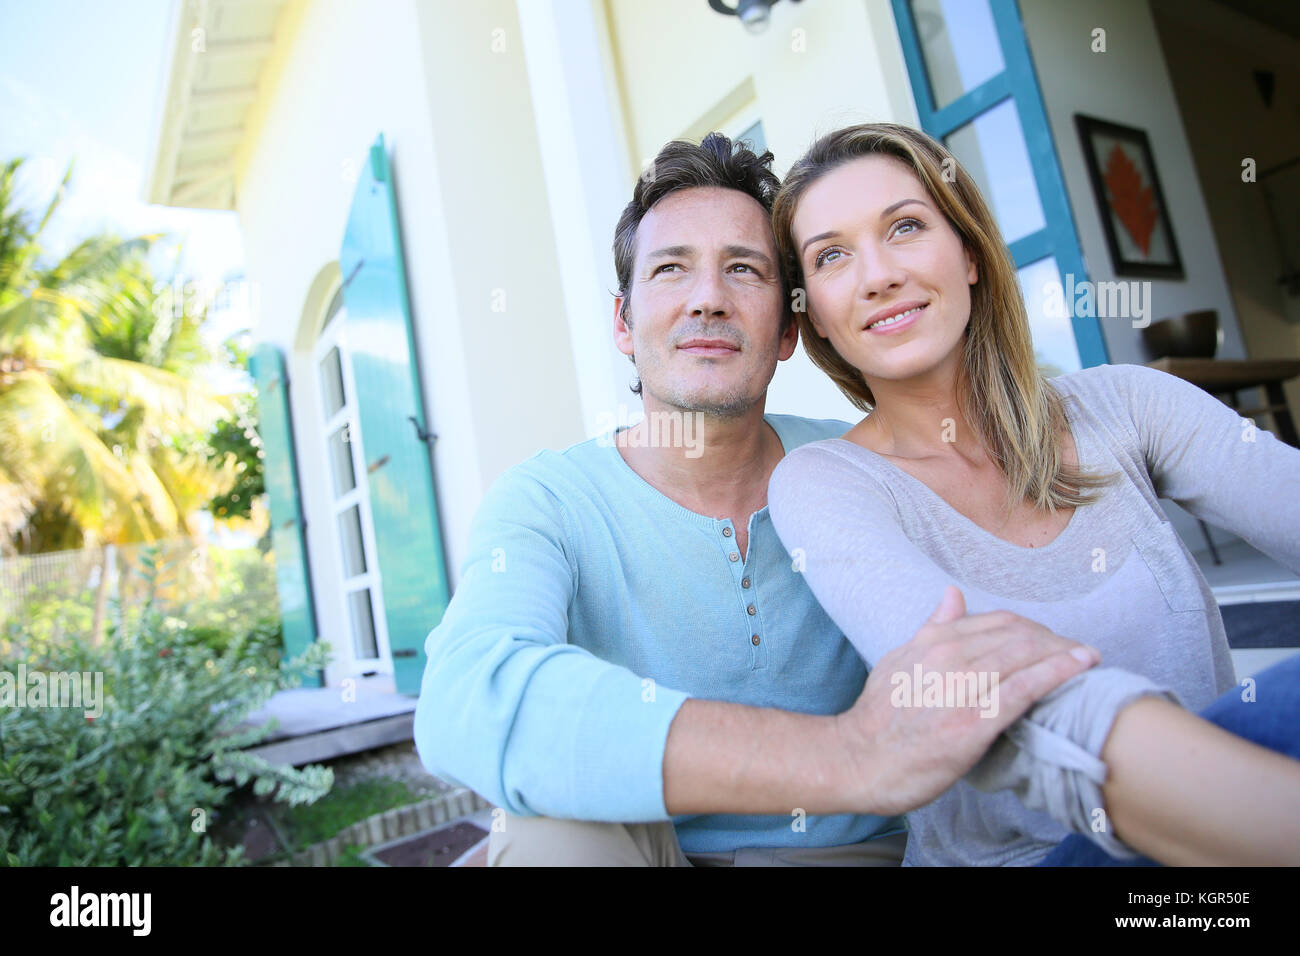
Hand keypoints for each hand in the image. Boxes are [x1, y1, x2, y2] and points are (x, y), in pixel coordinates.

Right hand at [832, 586, 1099, 815]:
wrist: (858, 760)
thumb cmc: (879, 717)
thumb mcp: (899, 660)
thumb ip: (931, 629)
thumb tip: (953, 594)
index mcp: (933, 640)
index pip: (998, 621)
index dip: (1033, 628)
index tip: (1054, 639)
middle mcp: (950, 656)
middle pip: (1019, 635)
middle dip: (1055, 639)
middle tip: (1077, 651)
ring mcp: (963, 688)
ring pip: (1027, 655)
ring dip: (1065, 652)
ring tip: (1088, 657)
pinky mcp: (974, 722)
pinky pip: (1026, 689)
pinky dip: (1059, 673)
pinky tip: (1082, 667)